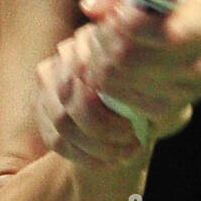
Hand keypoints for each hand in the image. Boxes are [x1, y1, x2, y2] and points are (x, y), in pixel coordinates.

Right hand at [33, 30, 148, 167]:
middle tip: (131, 143)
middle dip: (104, 129)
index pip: (89, 71)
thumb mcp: (161, 88)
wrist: (132, 109)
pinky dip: (82, 157)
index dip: (111, 106)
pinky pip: (55, 139)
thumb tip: (150, 113)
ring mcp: (48, 79)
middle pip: (72, 96)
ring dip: (95, 146)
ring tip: (124, 155)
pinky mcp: (39, 105)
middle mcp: (66, 52)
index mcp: (96, 38)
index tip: (136, 127)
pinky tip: (107, 162)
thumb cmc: (151, 95)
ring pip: (62, 121)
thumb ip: (155, 92)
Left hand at [53, 0, 200, 150]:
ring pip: (117, 81)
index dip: (117, 17)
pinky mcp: (173, 107)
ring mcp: (187, 90)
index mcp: (199, 22)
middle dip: (102, 40)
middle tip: (103, 29)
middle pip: (124, 57)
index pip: (141, 27)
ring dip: (100, 62)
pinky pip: (123, 101)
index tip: (117, 10)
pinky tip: (118, 66)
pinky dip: (111, 84)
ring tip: (108, 46)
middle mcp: (199, 62)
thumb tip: (91, 8)